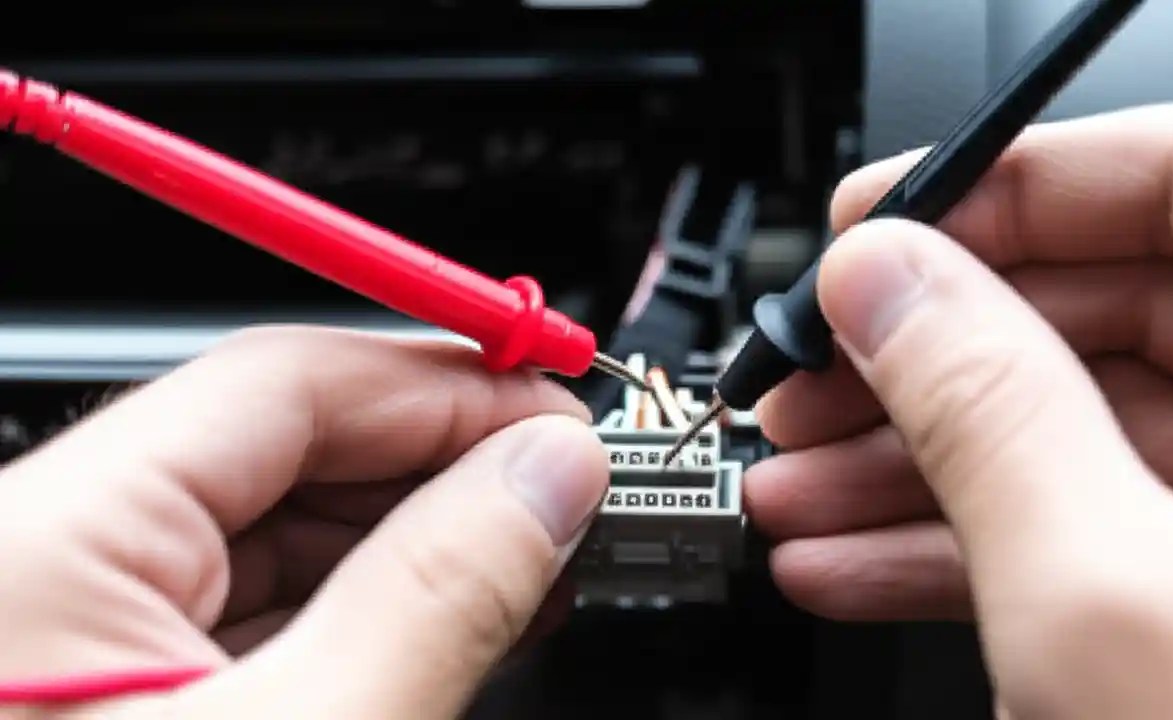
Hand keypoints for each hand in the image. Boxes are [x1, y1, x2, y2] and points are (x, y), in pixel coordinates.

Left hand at [0, 327, 607, 717]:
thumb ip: (441, 592)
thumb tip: (547, 475)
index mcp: (42, 544)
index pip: (280, 382)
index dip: (443, 383)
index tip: (557, 411)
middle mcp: (38, 568)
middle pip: (280, 449)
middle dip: (441, 465)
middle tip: (562, 494)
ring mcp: (71, 635)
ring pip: (273, 534)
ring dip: (414, 543)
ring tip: (528, 564)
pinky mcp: (110, 694)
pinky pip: (250, 612)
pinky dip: (361, 611)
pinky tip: (447, 619)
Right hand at [747, 101, 1172, 717]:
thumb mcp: (1096, 598)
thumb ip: (974, 403)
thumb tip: (879, 278)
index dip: (1013, 182)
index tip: (877, 228)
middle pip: (1110, 300)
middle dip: (930, 344)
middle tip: (808, 374)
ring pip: (1078, 418)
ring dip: (918, 449)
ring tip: (794, 483)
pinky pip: (1084, 512)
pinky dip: (964, 531)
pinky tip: (852, 553)